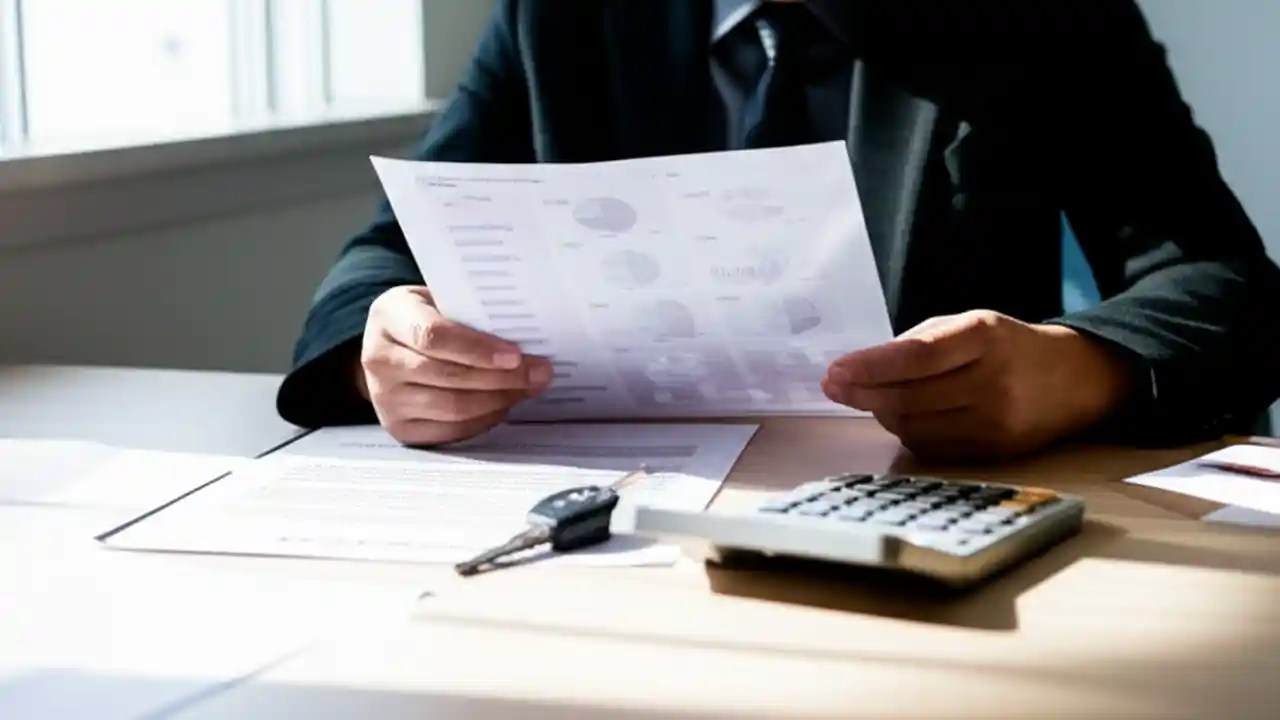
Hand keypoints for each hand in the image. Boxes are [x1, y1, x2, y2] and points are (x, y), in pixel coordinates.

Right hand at [358, 286, 551, 444]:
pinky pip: (450, 431)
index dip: (477, 349)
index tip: (515, 355)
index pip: (433, 336)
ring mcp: (385, 398)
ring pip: (453, 407)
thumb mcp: (440, 299)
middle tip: (539, 373)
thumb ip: (474, 314)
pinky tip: (503, 405)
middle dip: (502, 377)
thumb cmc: (427, 316)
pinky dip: (484, 420)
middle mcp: (378, 358)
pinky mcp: (398, 428)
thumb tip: (527, 342)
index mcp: (388, 316)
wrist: (392, 345)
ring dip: (499, 400)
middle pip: (448, 376)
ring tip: (526, 388)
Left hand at [821, 310, 1133, 458]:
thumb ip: (917, 342)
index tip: (835, 370)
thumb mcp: (969, 325)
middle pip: (910, 397)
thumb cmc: (1008, 346)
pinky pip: (931, 447)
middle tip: (834, 386)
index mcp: (986, 338)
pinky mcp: (995, 454)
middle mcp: (994, 382)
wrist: (1076, 380)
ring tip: (870, 396)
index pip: (916, 356)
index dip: (870, 366)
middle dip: (863, 393)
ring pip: (915, 427)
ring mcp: (997, 424)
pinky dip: (907, 432)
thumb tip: (859, 370)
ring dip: (882, 413)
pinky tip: (902, 416)